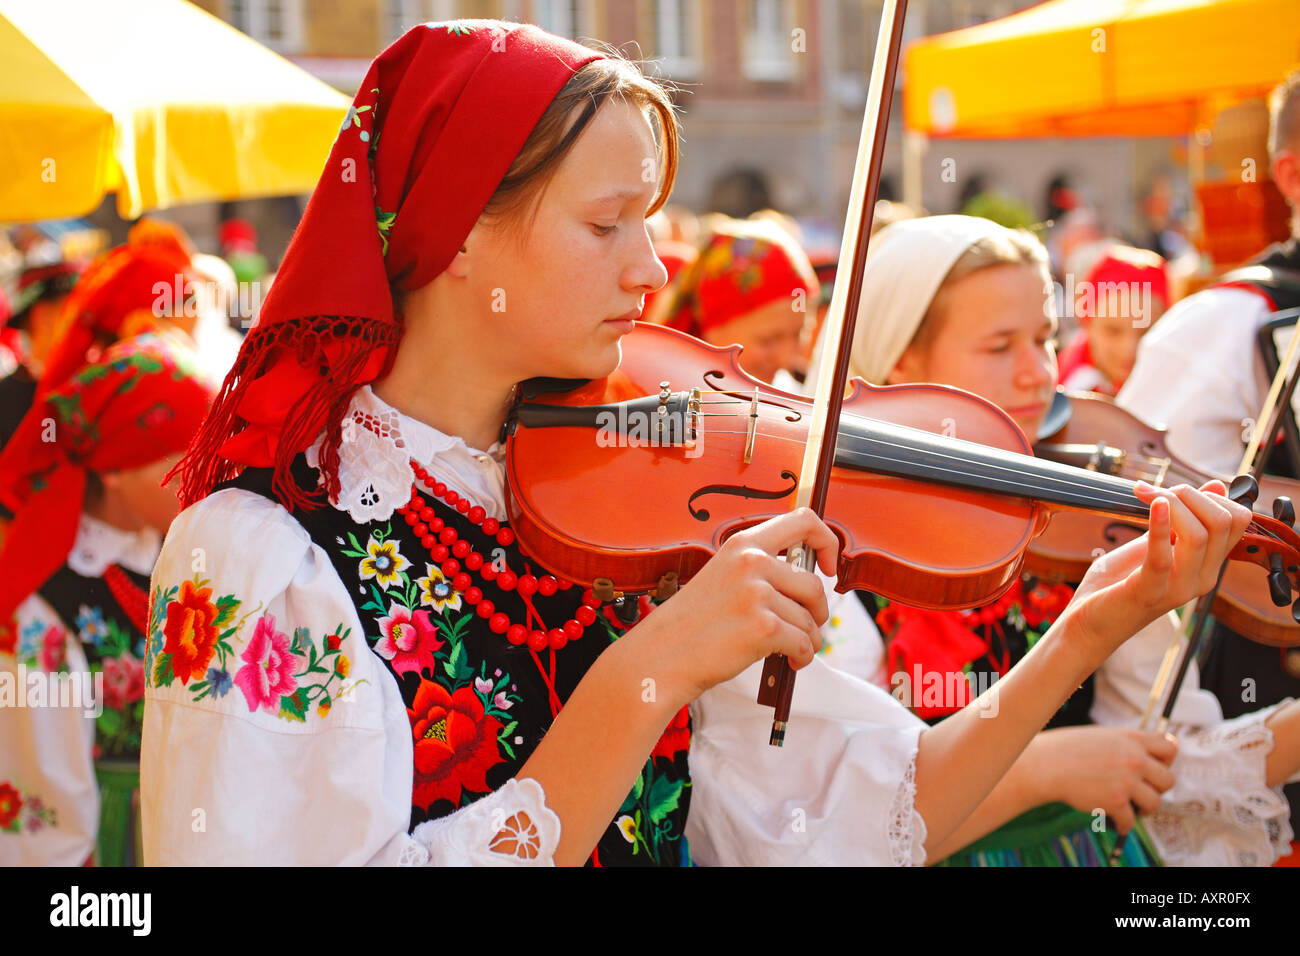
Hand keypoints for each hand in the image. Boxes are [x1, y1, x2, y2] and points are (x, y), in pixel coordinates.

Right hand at [646, 507, 839, 703]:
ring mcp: (757, 594)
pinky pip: (803, 643)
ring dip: (808, 639)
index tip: (827, 566)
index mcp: (743, 544)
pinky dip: (802, 657)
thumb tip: (809, 576)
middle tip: (806, 625)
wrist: (661, 655)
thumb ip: (761, 568)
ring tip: (792, 649)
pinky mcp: (763, 627)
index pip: (804, 521)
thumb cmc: (693, 622)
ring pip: (810, 619)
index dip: (827, 541)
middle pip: (814, 584)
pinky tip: (790, 661)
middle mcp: (752, 562)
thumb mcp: (723, 575)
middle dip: (817, 611)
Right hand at [1029, 726, 1177, 833]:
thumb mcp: (1102, 737)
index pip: (1170, 746)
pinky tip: (1116, 822)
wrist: (1045, 764)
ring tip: (1131, 809)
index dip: (1166, 760)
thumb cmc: (1068, 750)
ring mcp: (1126, 780)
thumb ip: (1126, 746)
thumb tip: (1147, 762)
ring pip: (1155, 803)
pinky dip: (1123, 825)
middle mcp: (1133, 758)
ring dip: (1144, 809)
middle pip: (1168, 780)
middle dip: (1156, 789)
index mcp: (1131, 739)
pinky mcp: (1115, 801)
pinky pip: (1131, 820)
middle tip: (1141, 792)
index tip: (1154, 767)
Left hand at [1066, 480, 1250, 656]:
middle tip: (1154, 490)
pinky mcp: (1149, 592)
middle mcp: (1201, 579)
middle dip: (1189, 494)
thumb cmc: (1118, 584)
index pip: (1236, 521)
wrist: (1089, 623)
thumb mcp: (1152, 545)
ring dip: (1173, 503)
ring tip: (1145, 494)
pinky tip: (1153, 504)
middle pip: (1221, 523)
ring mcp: (1178, 589)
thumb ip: (1179, 521)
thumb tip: (1216, 487)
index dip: (1209, 496)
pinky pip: (1163, 556)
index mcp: (1206, 567)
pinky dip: (1159, 525)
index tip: (1174, 489)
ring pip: (1199, 535)